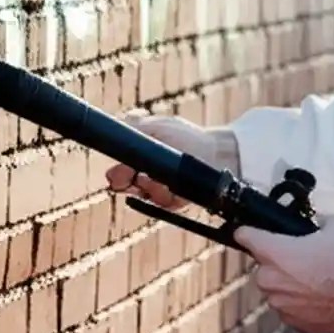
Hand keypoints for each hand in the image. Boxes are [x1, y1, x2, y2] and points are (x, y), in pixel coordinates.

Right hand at [104, 110, 238, 210]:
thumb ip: (135, 125)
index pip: (119, 173)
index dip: (117, 176)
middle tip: (142, 177)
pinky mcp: (174, 203)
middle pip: (127, 188)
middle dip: (133, 184)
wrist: (217, 153)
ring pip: (145, 198)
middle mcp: (147, 177)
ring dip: (153, 190)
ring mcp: (160, 191)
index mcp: (140, 160)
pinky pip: (163, 207)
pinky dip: (168, 199)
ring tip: (163, 182)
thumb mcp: (160, 126)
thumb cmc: (189, 137)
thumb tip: (116, 127)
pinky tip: (175, 190)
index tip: (119, 176)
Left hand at [234, 214, 333, 332]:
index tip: (251, 233)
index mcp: (272, 251)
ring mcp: (276, 301)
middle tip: (302, 260)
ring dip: (287, 283)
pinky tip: (316, 297)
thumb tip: (318, 221)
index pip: (243, 235)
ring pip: (274, 287)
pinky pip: (286, 306)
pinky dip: (297, 302)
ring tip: (314, 280)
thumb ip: (322, 219)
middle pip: (262, 264)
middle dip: (278, 262)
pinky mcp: (288, 318)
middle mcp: (267, 277)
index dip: (249, 232)